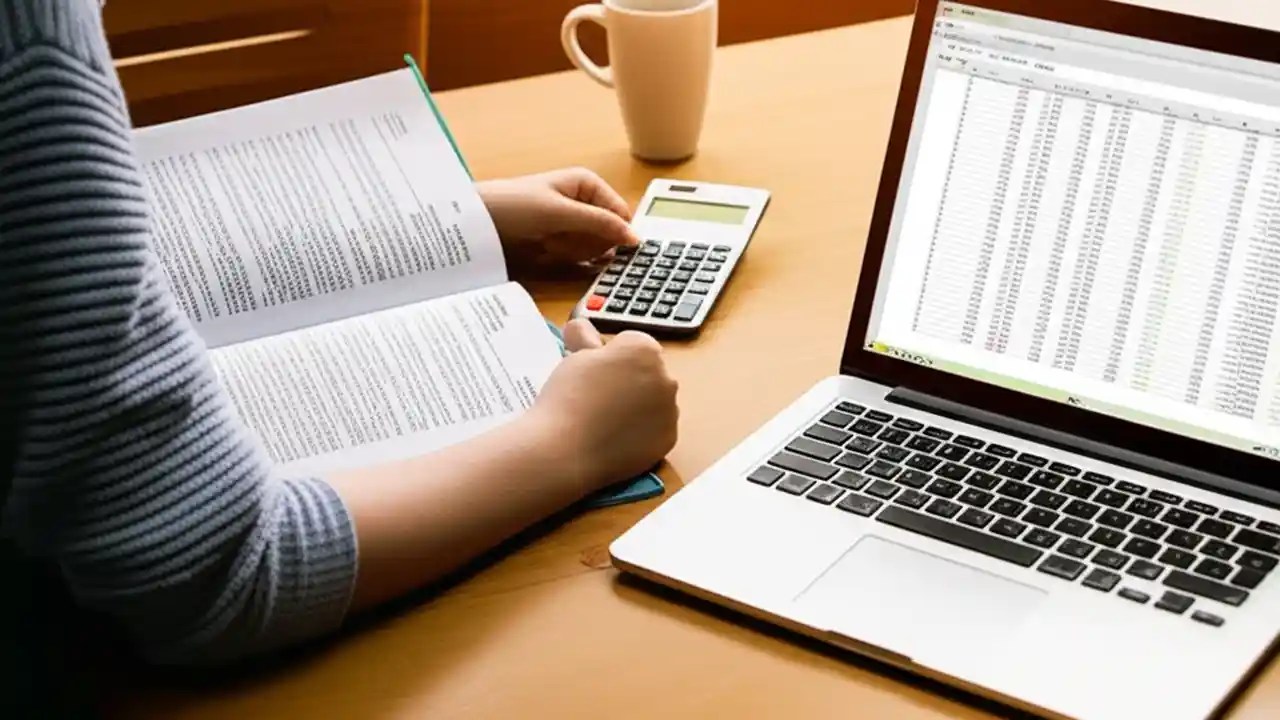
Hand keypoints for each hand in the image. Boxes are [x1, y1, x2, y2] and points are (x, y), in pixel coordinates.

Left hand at [477, 167, 639, 268]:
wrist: (477, 222)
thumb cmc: (514, 205)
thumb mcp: (561, 213)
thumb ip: (600, 224)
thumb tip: (635, 238)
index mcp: (588, 184)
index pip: (621, 214)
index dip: (617, 232)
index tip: (603, 245)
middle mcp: (584, 202)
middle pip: (609, 234)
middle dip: (588, 242)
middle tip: (562, 237)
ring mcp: (572, 224)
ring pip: (593, 248)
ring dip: (573, 250)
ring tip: (547, 240)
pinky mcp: (560, 241)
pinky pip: (577, 255)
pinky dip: (564, 256)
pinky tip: (545, 248)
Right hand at [528, 319, 677, 492]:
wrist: (565, 449)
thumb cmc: (568, 398)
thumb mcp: (574, 357)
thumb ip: (585, 337)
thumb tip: (580, 326)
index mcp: (644, 350)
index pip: (632, 343)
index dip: (612, 356)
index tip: (595, 371)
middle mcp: (665, 377)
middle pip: (648, 371)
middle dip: (629, 379)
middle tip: (599, 396)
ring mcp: (670, 410)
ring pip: (655, 401)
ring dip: (638, 405)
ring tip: (605, 419)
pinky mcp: (668, 439)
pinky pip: (657, 429)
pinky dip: (642, 431)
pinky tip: (616, 436)